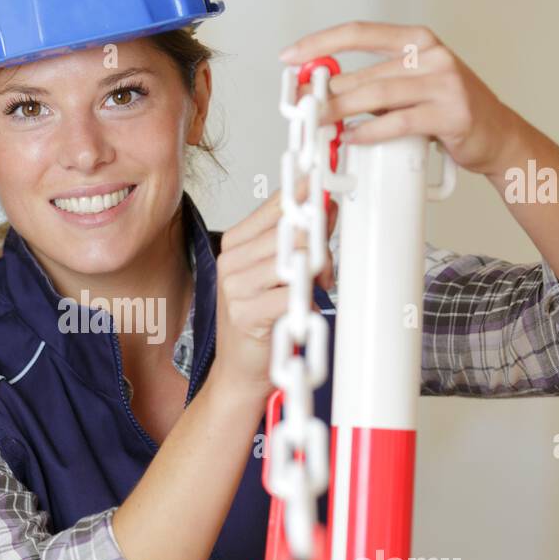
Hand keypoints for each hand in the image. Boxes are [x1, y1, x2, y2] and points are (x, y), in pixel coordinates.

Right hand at [212, 175, 334, 403]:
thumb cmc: (260, 322)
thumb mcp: (277, 272)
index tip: (327, 187)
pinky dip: (308, 302)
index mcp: (235, 243)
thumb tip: (326, 205)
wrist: (239, 371)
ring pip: (296, 259)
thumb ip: (298, 239)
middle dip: (320, 246)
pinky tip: (302, 310)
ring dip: (318, 275)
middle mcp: (231, 260)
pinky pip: (293, 294)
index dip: (308, 196)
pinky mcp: (246, 313)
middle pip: (292, 230)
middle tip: (326, 270)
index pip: (277, 206)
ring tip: (317, 290)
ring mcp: (235, 286)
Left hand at [279, 20, 524, 175]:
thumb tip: (325, 91)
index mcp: (418, 41)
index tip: (291, 56)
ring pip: (379, 95)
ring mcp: (445, 83)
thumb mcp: (411, 86)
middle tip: (300, 106)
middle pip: (365, 72)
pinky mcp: (452, 114)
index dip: (321, 42)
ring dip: (342, 111)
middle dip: (326, 91)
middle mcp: (432, 56)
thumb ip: (375, 84)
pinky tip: (353, 137)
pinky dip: (371, 131)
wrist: (498, 135)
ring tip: (318, 123)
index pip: (361, 32)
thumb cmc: (448, 109)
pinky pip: (401, 122)